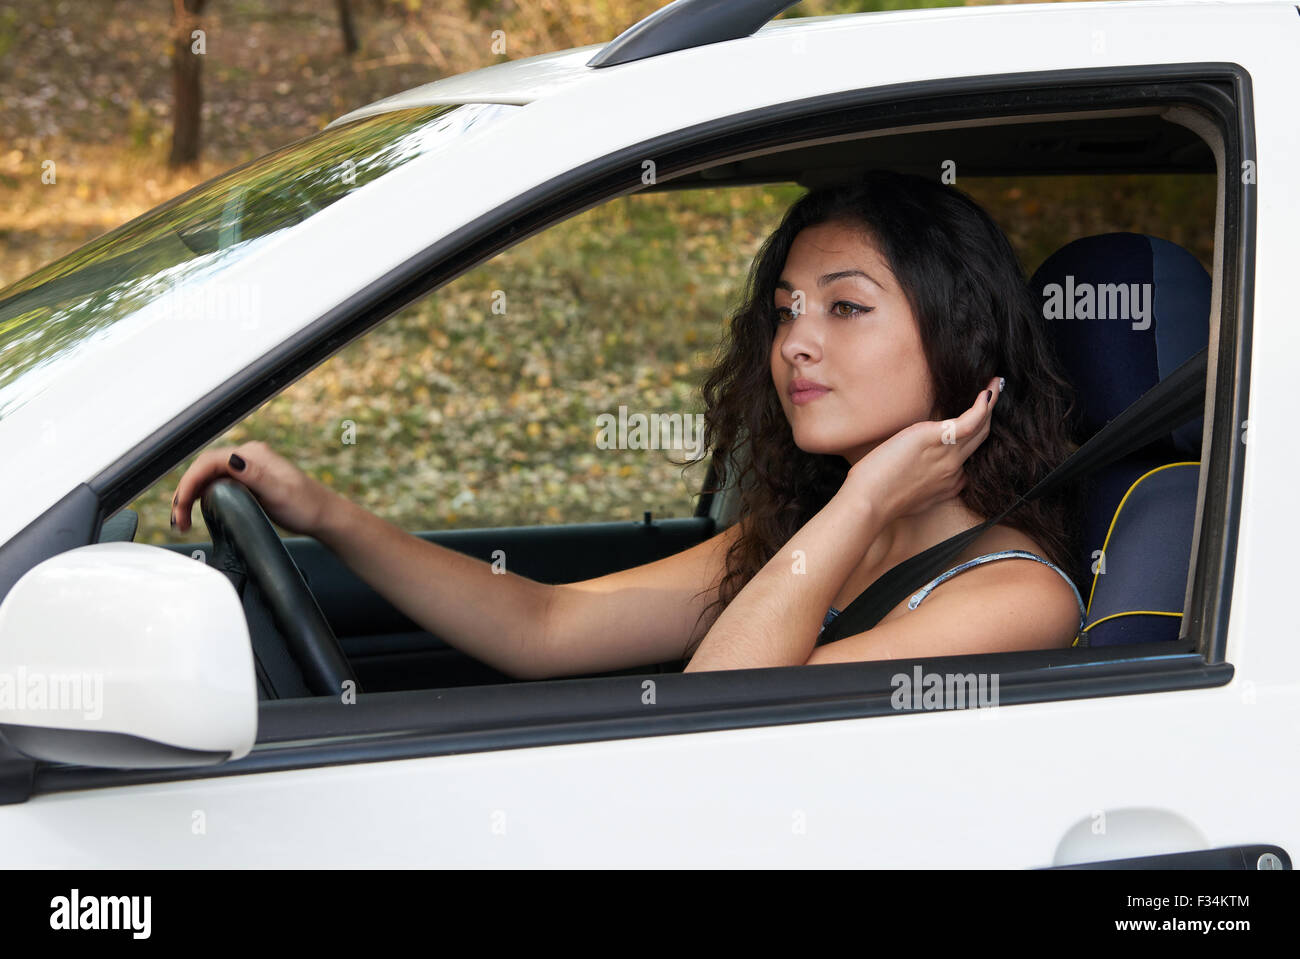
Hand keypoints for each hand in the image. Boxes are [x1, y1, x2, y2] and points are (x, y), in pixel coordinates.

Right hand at [170, 440, 334, 535]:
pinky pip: (216, 484)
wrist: (324, 516)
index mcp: (252, 455)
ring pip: (207, 477)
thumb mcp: (280, 493)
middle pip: (203, 469)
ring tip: (182, 520)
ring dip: (190, 496)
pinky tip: (197, 511)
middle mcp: (247, 457)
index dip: (189, 483)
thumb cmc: (307, 506)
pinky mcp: (247, 480)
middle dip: (185, 493)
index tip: (181, 506)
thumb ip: (255, 476)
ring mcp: (247, 467)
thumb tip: (231, 460)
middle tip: (178, 520)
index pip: (208, 462)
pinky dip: (202, 497)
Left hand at [843, 376, 1001, 521]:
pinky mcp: (934, 439)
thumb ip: (924, 484)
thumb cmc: (877, 497)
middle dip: (991, 414)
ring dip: (991, 402)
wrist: (868, 502)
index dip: (976, 435)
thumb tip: (920, 469)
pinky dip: (982, 406)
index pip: (969, 456)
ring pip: (980, 427)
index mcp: (949, 482)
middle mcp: (953, 469)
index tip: (977, 418)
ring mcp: (947, 455)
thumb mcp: (911, 496)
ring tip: (997, 382)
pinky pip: (969, 422)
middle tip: (995, 392)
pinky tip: (987, 390)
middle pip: (981, 437)